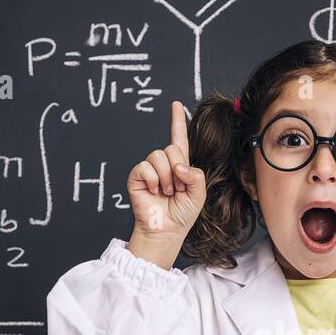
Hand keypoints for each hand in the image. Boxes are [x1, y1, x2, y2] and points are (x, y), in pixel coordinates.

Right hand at [126, 100, 206, 268]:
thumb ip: (195, 174)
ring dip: (166, 177)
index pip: (179, 139)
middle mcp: (164, 164)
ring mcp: (149, 169)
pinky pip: (145, 167)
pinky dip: (153, 180)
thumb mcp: (199, 193)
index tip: (176, 104)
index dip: (178, 121)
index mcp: (180, 165)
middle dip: (178, 169)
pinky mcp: (137, 176)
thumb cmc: (182, 213)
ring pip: (158, 156)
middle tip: (177, 189)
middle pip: (171, 148)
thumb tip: (177, 166)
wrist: (167, 230)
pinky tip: (154, 191)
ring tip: (167, 192)